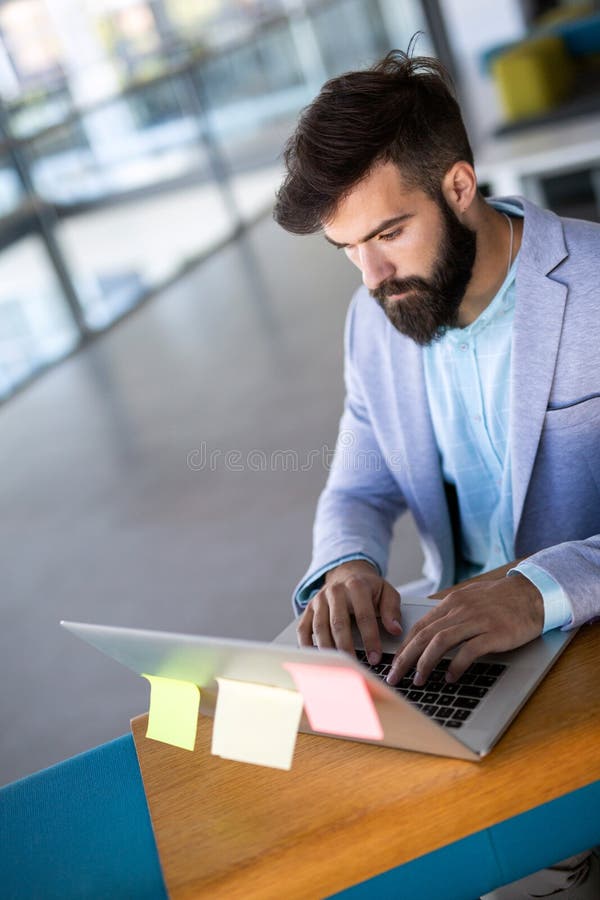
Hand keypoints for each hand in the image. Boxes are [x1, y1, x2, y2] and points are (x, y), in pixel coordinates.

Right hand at [297, 560, 402, 663]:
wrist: (346, 573)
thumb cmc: (368, 588)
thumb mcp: (386, 592)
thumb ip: (392, 610)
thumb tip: (395, 630)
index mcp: (356, 586)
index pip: (364, 615)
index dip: (370, 638)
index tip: (375, 657)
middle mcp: (335, 591)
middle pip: (338, 623)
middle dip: (347, 647)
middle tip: (355, 665)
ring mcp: (319, 600)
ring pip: (320, 628)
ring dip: (328, 649)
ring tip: (337, 666)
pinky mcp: (308, 609)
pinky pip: (303, 629)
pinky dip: (306, 645)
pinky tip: (315, 658)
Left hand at [386, 573, 543, 685]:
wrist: (533, 593)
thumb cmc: (501, 600)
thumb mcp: (470, 599)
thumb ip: (450, 613)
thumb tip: (429, 632)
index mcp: (452, 603)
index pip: (420, 626)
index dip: (404, 646)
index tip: (394, 662)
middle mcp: (460, 610)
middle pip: (424, 636)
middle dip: (405, 658)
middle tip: (394, 676)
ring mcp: (477, 620)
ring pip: (440, 642)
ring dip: (425, 663)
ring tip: (418, 680)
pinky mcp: (494, 633)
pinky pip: (468, 651)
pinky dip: (456, 666)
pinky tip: (450, 677)